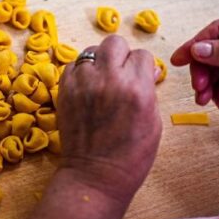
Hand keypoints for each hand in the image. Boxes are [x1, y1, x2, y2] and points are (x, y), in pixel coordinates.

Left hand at [57, 35, 161, 203]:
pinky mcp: (64, 90)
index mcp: (137, 89)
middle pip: (115, 43)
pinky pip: (73, 66)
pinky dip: (81, 73)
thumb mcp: (153, 123)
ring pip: (91, 50)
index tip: (140, 78)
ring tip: (102, 80)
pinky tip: (87, 88)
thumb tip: (147, 70)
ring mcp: (83, 84)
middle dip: (121, 55)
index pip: (142, 55)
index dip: (142, 66)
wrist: (95, 175)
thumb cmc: (131, 155)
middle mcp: (109, 80)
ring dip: (100, 61)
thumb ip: (149, 91)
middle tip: (121, 73)